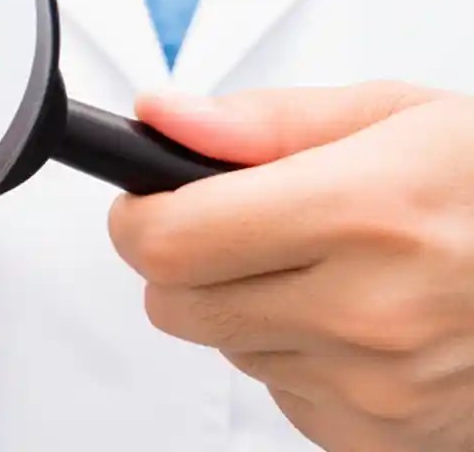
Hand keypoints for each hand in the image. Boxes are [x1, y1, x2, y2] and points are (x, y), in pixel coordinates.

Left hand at [109, 81, 473, 451]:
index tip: (149, 199)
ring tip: (331, 267)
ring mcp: (377, 388)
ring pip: (225, 350)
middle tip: (243, 226)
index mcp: (364, 212)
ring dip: (248, 308)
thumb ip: (261, 122)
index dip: (140, 216)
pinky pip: (279, 394)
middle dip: (186, 261)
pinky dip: (296, 358)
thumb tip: (162, 117)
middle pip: (175, 304)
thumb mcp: (394, 114)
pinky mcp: (382, 439)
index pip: (168, 242)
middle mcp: (369, 311)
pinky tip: (359, 320)